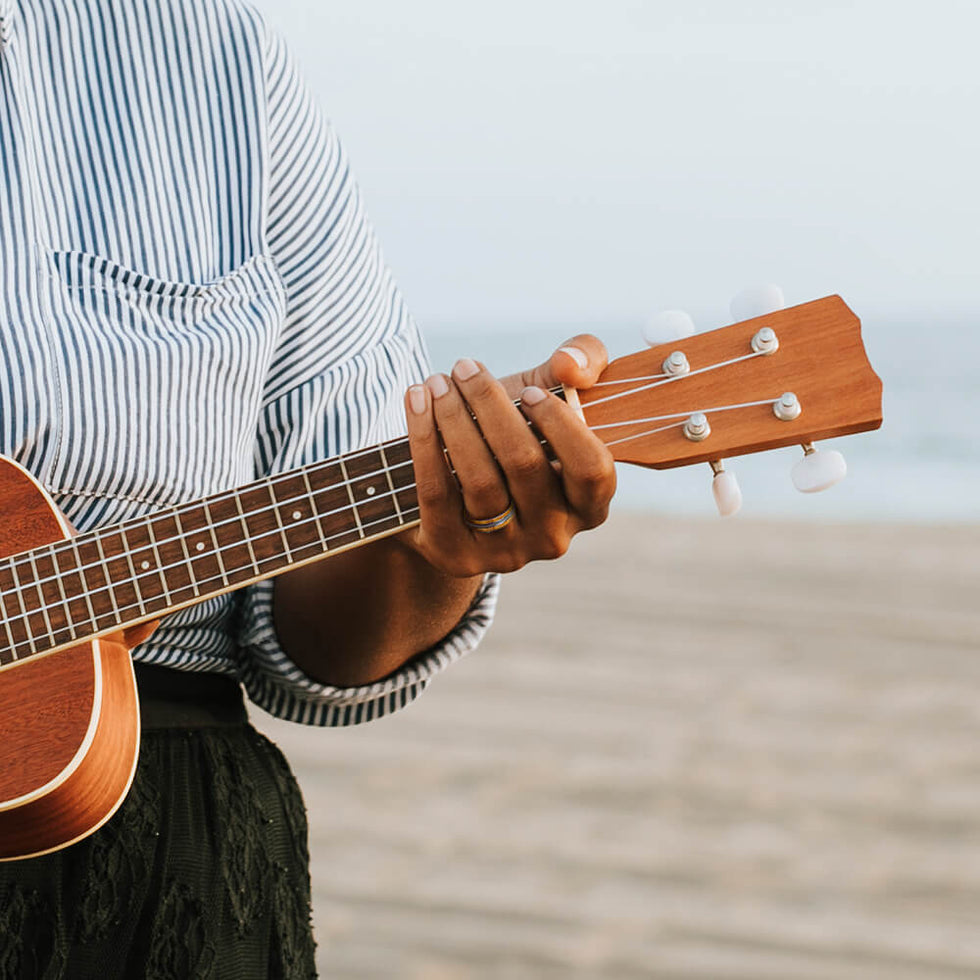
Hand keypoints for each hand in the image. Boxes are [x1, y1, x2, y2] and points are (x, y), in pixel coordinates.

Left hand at [401, 335, 615, 575]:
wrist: (450, 484)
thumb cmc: (508, 432)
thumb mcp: (547, 392)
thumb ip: (581, 360)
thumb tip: (572, 363)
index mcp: (588, 506)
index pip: (591, 469)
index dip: (561, 425)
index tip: (529, 392)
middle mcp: (552, 537)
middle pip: (525, 463)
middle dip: (489, 404)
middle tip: (463, 367)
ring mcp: (504, 553)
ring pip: (479, 479)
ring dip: (453, 418)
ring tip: (436, 382)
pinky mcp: (454, 554)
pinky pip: (436, 493)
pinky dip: (422, 440)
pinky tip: (416, 401)